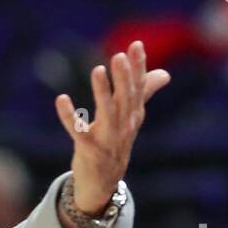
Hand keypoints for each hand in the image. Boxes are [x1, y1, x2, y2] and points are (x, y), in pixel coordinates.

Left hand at [55, 40, 169, 212]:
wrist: (104, 183)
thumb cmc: (115, 144)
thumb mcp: (131, 119)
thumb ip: (144, 93)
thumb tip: (165, 73)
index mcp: (133, 115)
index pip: (138, 88)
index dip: (138, 67)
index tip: (136, 44)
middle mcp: (123, 126)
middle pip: (126, 99)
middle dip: (124, 77)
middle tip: (119, 56)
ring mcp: (107, 139)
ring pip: (107, 113)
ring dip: (102, 92)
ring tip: (98, 70)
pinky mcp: (89, 150)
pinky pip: (78, 132)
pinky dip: (70, 117)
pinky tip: (61, 99)